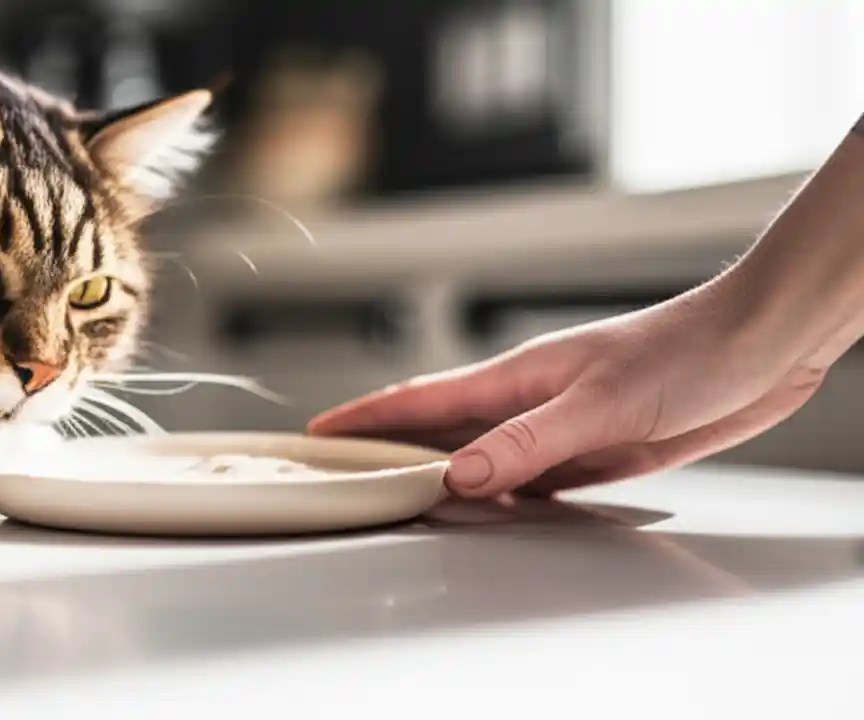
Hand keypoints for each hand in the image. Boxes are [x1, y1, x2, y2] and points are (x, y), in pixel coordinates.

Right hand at [309, 275, 827, 497]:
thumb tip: (459, 475)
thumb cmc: (690, 350)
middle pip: (443, 431)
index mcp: (519, 377)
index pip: (422, 398)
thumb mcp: (600, 404)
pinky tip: (498, 513)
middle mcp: (532, 400)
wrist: (763, 346)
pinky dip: (505, 497)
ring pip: (485, 456)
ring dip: (446, 476)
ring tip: (405, 498)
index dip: (367, 415)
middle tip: (346, 473)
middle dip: (391, 449)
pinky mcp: (597, 448)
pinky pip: (532, 477)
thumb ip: (528, 443)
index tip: (321, 431)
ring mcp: (562, 424)